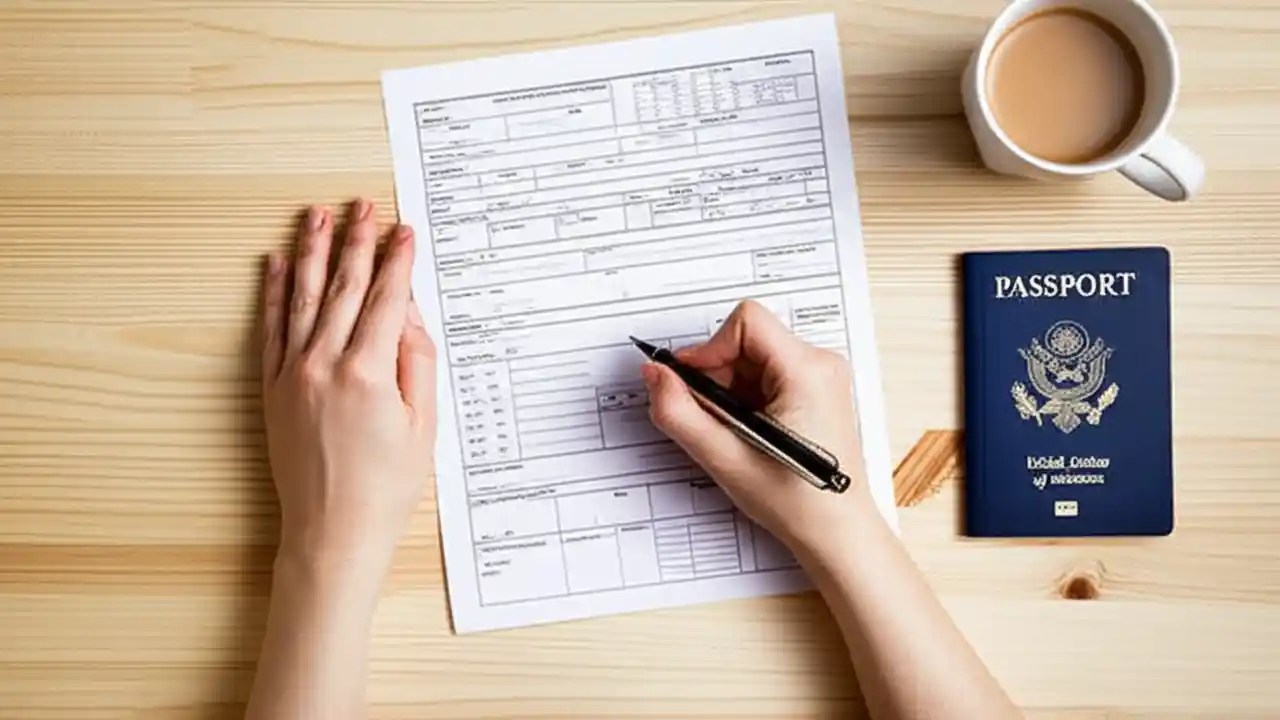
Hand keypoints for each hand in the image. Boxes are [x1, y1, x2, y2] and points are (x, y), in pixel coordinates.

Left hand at [259, 199, 435, 584]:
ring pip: (305, 299)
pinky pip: (272, 330)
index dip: (398, 261)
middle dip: (357, 242)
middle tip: (361, 205)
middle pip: (345, 288)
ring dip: (313, 253)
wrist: (333, 533)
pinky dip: (275, 294)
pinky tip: (278, 265)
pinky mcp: (273, 391)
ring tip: (317, 216)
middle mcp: (326, 365)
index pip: (388, 300)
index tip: (404, 229)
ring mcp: (294, 376)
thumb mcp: (423, 425)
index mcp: (369, 373)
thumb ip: (417, 363)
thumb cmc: (386, 488)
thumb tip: (411, 315)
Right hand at [642, 300, 871, 551]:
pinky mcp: (814, 389)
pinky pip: (765, 374)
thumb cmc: (797, 502)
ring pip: (752, 358)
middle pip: (746, 340)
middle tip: (713, 420)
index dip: (709, 348)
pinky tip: (749, 433)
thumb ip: (679, 412)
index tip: (690, 382)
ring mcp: (820, 376)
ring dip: (729, 390)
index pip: (746, 321)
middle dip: (717, 376)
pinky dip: (745, 398)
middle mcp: (820, 365)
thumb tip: (655, 375)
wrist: (835, 532)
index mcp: (807, 372)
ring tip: (735, 433)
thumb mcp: (724, 457)